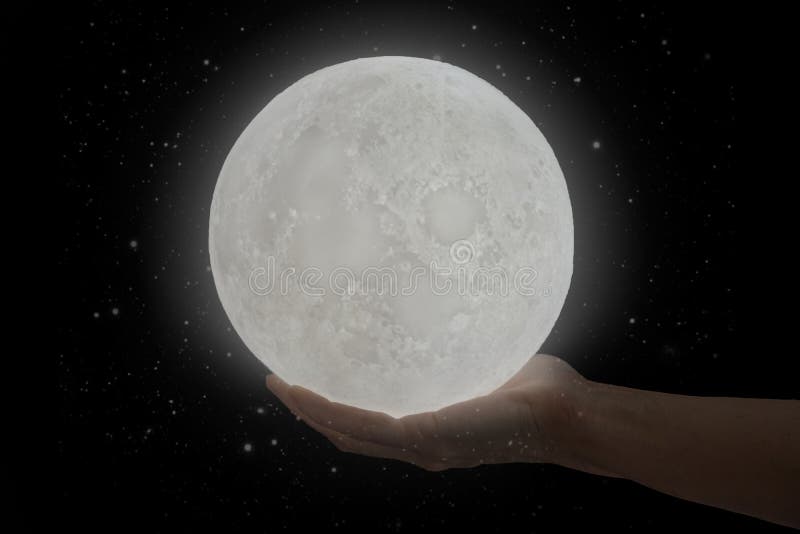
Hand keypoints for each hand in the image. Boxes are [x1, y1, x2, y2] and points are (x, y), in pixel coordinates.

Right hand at [266, 354, 588, 470]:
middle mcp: (418, 445)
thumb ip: (459, 344)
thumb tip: (450, 300)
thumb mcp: (485, 360)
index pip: (372, 426)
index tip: (310, 381)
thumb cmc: (534, 388)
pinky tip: (303, 389)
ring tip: (278, 385)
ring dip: (309, 412)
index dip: (337, 409)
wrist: (561, 415)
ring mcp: (419, 446)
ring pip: (346, 434)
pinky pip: (364, 425)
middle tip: (281, 383)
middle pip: (348, 435)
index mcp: (428, 431)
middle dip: (311, 413)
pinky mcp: (424, 437)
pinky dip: (329, 409)